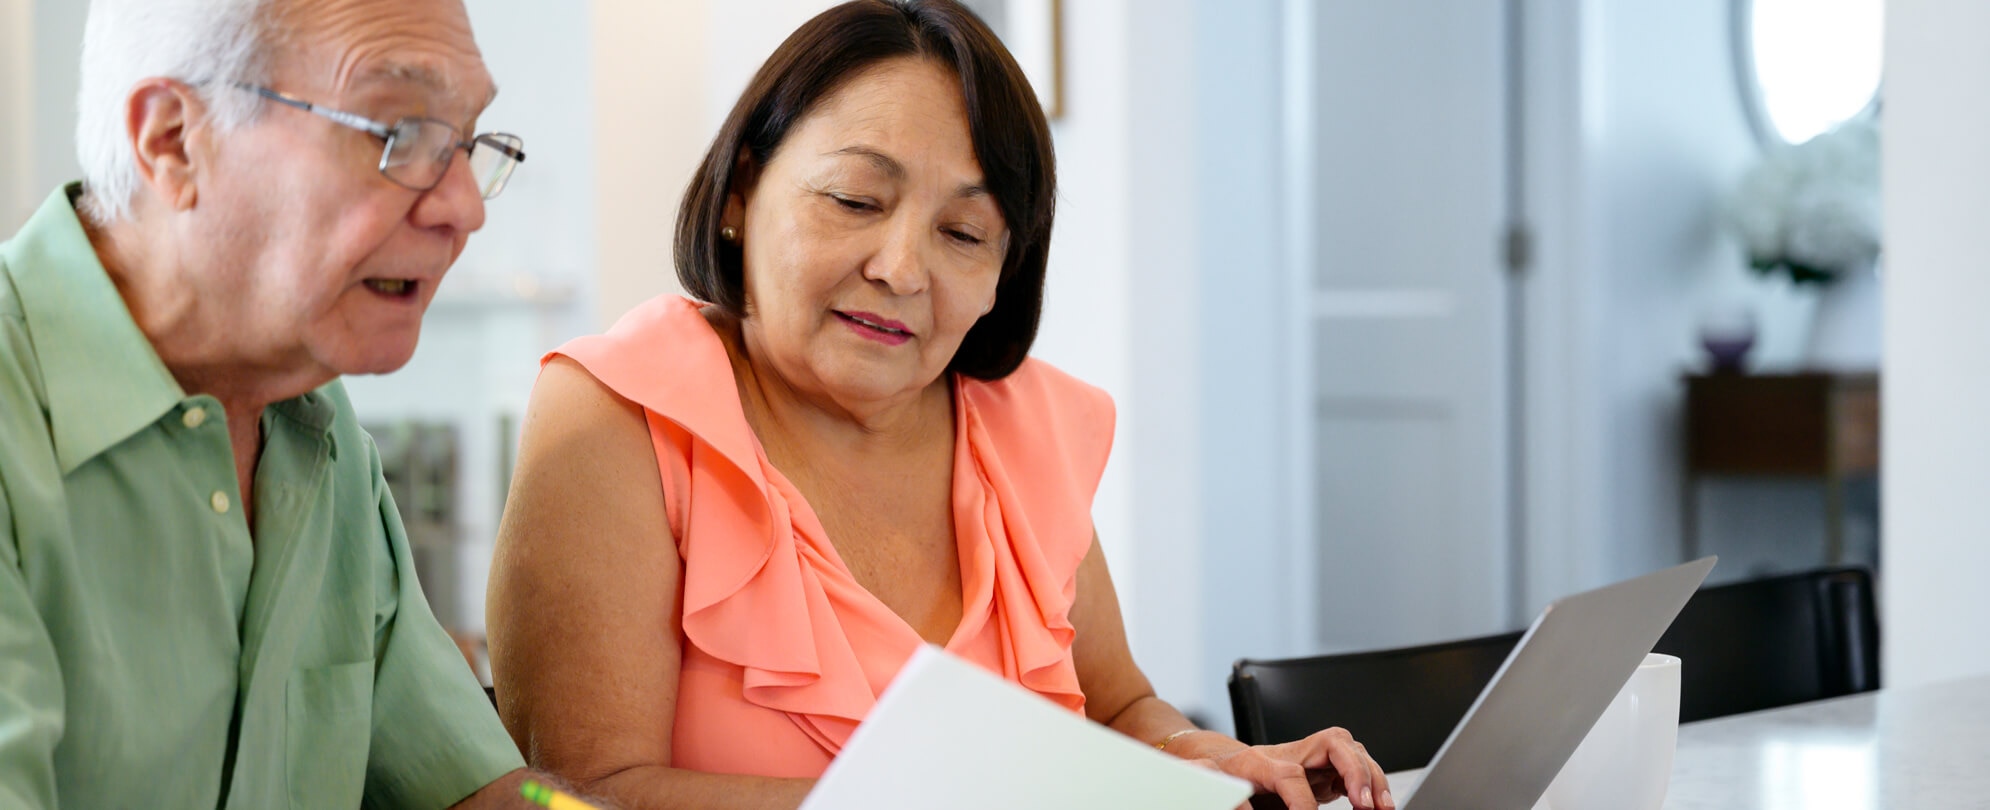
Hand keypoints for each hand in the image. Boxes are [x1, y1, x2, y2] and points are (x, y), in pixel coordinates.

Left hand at [1199, 728, 1393, 809]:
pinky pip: (1355, 769)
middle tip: (1366, 805)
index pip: (1289, 773)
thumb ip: (1243, 802)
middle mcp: (1293, 751)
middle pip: (1334, 742)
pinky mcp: (1326, 769)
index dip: (1302, 801)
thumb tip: (1255, 808)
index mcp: (1262, 759)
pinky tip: (1380, 804)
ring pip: (1351, 751)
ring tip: (1383, 806)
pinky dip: (1371, 784)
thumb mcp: (1228, 793)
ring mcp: (1313, 756)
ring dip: (1372, 777)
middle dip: (1355, 772)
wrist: (1227, 766)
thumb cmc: (1229, 781)